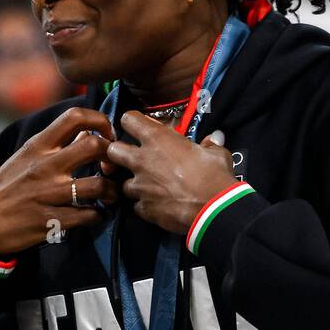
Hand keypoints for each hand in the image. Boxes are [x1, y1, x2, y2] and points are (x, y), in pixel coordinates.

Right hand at [0, 107, 117, 257]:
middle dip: (113, 156)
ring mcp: (47, 194)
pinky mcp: (50, 221)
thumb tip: (88, 131)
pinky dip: (97, 215)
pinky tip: (94, 214)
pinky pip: (88, 216)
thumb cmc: (4, 187)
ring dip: (112, 191)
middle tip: (114, 167)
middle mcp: (44, 166)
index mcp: (37, 146)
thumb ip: (56, 144)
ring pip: (98, 185)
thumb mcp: (25, 158)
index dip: (100, 121)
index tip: (107, 135)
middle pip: (94, 146)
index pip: (75, 117)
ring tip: (111, 195)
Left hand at [105, 112, 237, 234]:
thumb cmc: (215, 175)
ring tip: (149, 187)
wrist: (213, 210)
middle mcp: (142, 160)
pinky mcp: (142, 208)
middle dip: (119, 153)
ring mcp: (139, 185)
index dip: (133, 122)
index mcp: (157, 139)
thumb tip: (214, 139)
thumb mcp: (217, 154)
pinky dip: (145, 204)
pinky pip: (137, 205)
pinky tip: (157, 205)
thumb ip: (209, 145)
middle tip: (134, 158)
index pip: (129, 119)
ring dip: (134, 184)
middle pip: (112, 150)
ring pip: (123, 182)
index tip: (141, 128)